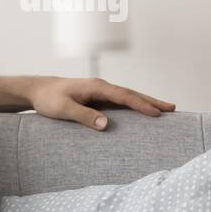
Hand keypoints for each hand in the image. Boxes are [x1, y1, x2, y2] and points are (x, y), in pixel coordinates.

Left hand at [28, 76, 174, 130]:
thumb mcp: (63, 109)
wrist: (37, 90)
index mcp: (96, 87)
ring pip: (127, 97)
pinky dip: (133, 105)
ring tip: (164, 110)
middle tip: (173, 108)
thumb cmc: (49, 99)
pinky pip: (119, 102)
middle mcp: (101, 86)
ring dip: (145, 102)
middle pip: (131, 94)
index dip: (141, 105)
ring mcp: (100, 91)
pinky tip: (141, 111)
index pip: (124, 96)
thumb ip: (84, 116)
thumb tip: (106, 125)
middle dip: (152, 101)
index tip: (157, 113)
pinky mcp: (96, 97)